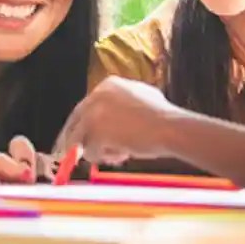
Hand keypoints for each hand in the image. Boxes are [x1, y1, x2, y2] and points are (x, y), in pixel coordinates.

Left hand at [53, 77, 183, 164]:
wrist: (169, 127)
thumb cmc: (161, 116)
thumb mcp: (141, 96)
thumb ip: (122, 101)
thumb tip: (111, 116)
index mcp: (107, 85)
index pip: (85, 106)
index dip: (84, 124)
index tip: (82, 136)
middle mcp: (96, 96)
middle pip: (75, 122)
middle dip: (77, 140)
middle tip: (78, 153)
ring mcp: (94, 115)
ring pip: (80, 139)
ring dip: (96, 151)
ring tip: (118, 154)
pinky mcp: (96, 133)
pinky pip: (91, 152)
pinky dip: (104, 158)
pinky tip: (122, 155)